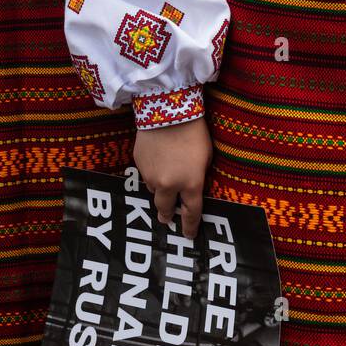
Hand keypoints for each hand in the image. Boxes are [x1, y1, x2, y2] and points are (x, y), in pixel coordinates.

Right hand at [133, 117, 212, 238]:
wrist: (168, 110)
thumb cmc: (194, 131)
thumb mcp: (206, 157)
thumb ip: (199, 176)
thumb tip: (193, 186)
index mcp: (190, 184)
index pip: (191, 213)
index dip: (190, 226)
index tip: (189, 235)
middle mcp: (169, 185)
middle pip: (165, 209)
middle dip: (167, 215)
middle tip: (168, 219)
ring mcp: (151, 175)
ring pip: (154, 191)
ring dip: (160, 190)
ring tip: (164, 181)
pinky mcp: (139, 164)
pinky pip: (146, 175)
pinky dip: (152, 172)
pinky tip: (157, 160)